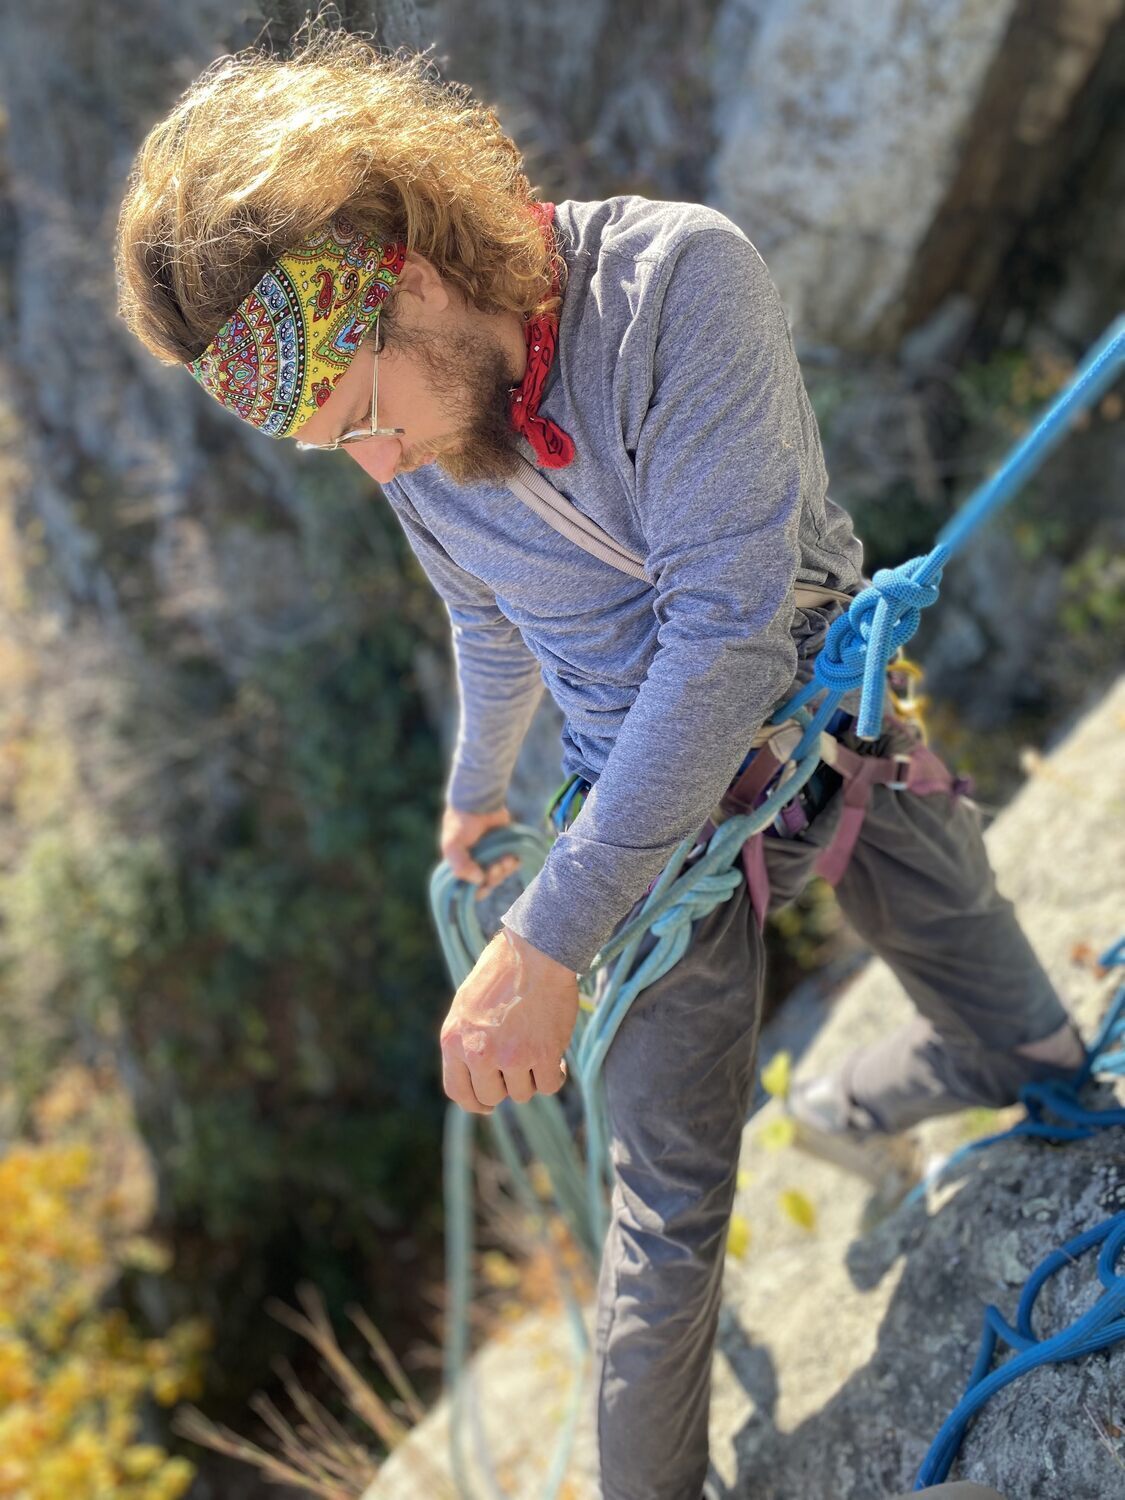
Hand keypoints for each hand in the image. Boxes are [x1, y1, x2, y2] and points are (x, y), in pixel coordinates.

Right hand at [440, 804, 521, 900]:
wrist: (479, 801)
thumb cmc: (461, 823)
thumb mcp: (452, 845)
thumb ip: (460, 866)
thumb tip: (478, 880)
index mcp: (461, 866)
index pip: (469, 889)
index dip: (478, 890)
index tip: (484, 882)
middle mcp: (476, 864)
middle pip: (488, 884)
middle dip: (494, 878)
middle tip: (497, 867)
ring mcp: (491, 856)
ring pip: (501, 875)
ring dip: (505, 871)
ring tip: (506, 859)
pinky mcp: (505, 849)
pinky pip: (512, 864)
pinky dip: (514, 864)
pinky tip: (513, 858)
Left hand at [440, 925, 577, 1114]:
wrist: (535, 951)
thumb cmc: (503, 971)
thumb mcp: (468, 1006)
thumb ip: (468, 1040)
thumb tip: (478, 1076)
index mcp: (454, 1039)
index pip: (458, 1091)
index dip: (475, 1103)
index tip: (488, 1106)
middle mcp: (478, 1053)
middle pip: (492, 1096)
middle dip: (507, 1085)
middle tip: (520, 1064)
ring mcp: (511, 1056)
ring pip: (522, 1093)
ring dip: (531, 1076)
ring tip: (537, 1048)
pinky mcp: (542, 1055)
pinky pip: (549, 1086)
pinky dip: (555, 1076)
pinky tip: (556, 1058)